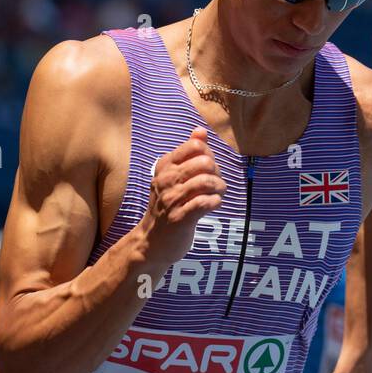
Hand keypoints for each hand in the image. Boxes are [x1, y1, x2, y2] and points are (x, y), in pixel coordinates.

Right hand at [140, 127, 224, 264]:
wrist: (152, 242)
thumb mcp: (172, 177)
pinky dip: (215, 202)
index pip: (195, 146)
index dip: (209, 155)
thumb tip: (201, 130)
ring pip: (206, 182)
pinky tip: (213, 205)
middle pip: (204, 162)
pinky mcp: (180, 219)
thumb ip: (188, 153)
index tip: (208, 169)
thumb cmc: (167, 207)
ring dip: (219, 187)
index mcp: (164, 166)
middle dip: (217, 172)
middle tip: (216, 184)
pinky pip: (205, 203)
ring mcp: (172, 200)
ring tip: (218, 194)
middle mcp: (166, 180)